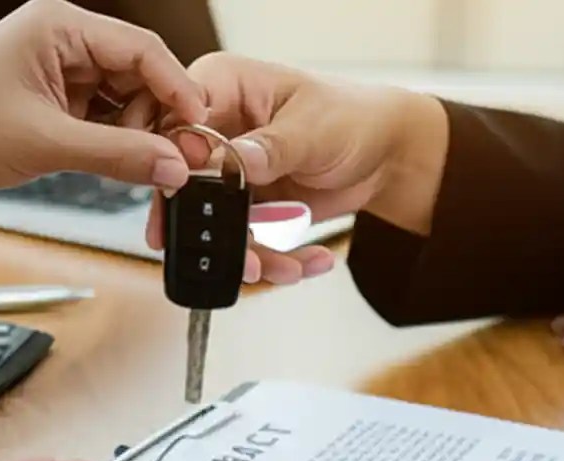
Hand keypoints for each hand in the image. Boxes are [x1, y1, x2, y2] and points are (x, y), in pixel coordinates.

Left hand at [0, 0, 206, 189]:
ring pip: (126, 98)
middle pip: (140, 73)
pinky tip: (122, 162)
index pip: (142, 49)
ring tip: (143, 165)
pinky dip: (117, 140)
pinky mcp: (55, 97)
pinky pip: (105, 115)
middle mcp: (62, 38)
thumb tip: (175, 165)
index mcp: (59, 24)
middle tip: (174, 158)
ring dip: (139, 133)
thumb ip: (119, 155)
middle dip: (158, 117)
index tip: (201, 126)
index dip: (178, 89)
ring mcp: (60, 67)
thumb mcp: (46, 144)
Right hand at [143, 53, 447, 283]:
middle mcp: (217, 131)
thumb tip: (232, 160)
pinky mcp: (245, 205)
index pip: (176, 120)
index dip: (176, 161)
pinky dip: (277, 260)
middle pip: (185, 183)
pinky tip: (310, 261)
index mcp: (222, 88)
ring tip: (285, 270)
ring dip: (251, 256)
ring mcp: (228, 172)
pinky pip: (245, 241)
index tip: (190, 194)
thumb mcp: (314, 127)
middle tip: (240, 259)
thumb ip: (272, 146)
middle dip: (211, 229)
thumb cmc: (355, 118)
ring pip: (214, 224)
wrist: (387, 154)